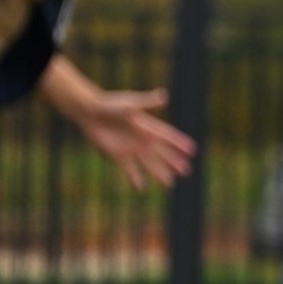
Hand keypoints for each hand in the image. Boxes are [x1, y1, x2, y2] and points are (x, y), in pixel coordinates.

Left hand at [80, 88, 196, 189]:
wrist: (90, 112)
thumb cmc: (110, 104)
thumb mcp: (130, 104)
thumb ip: (147, 102)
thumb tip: (164, 95)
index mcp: (148, 126)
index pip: (168, 137)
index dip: (180, 143)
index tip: (192, 150)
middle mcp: (142, 139)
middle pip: (162, 153)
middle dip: (174, 162)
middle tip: (186, 171)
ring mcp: (131, 148)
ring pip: (149, 164)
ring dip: (160, 173)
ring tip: (170, 184)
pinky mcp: (118, 155)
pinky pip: (130, 169)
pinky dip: (135, 178)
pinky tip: (141, 188)